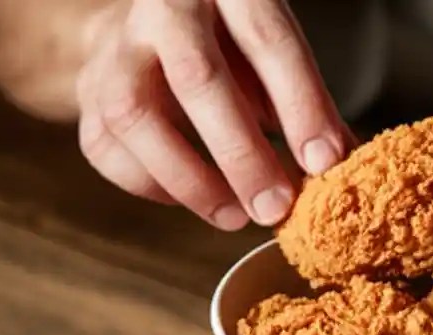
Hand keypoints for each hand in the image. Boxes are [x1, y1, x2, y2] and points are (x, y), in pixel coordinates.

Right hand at [76, 0, 349, 228]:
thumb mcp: (274, 56)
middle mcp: (164, 8)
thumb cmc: (230, 48)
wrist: (151, 28)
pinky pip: (107, 147)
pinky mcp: (86, 91)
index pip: (267, 40)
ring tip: (235, 215)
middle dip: (241, 153)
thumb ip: (308, 106)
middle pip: (197, 78)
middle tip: (275, 208)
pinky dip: (152, 185)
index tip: (325, 162)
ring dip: (189, 178)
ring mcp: (116, 48)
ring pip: (136, 115)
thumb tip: (346, 167)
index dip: (300, 105)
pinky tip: (191, 199)